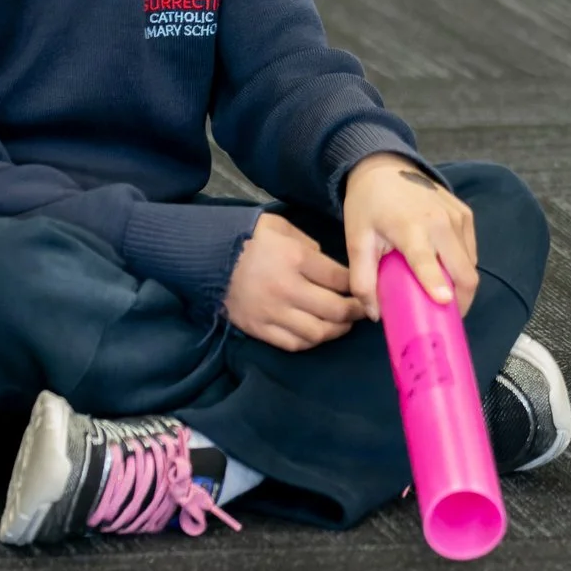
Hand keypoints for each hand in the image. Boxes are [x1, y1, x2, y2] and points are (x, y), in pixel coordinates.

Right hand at [223, 213, 359, 351]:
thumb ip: (309, 245)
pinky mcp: (258, 328)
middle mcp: (287, 289)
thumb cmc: (248, 236)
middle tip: (362, 310)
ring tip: (344, 324)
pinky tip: (319, 334)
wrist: (205, 255)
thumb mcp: (282, 227)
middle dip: (355, 312)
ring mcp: (271, 312)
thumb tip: (327, 264)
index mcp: (296, 259)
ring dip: (337, 331)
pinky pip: (293, 343)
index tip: (365, 288)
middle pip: (334, 309)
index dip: (358, 286)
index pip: (340, 279)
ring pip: (317, 332)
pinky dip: (311, 342)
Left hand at [342, 153, 477, 319]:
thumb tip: (375, 315)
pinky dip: (463, 266)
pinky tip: (446, 271)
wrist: (385, 167)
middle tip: (448, 319)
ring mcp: (458, 217)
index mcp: (411, 228)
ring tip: (445, 297)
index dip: (437, 284)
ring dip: (462, 284)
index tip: (446, 304)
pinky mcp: (466, 214)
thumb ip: (362, 279)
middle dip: (462, 300)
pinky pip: (471, 250)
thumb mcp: (356, 240)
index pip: (428, 261)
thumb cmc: (368, 205)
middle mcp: (441, 222)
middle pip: (465, 271)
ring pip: (471, 263)